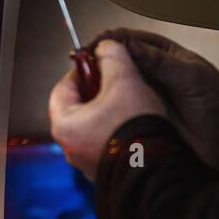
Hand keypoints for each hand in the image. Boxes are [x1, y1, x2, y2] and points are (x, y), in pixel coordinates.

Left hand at [48, 40, 166, 180]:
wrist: (157, 169)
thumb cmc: (136, 127)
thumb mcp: (125, 80)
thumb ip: (112, 57)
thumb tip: (106, 47)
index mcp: (64, 125)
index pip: (62, 88)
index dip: (81, 71)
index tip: (97, 63)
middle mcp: (70, 147)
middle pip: (76, 107)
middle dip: (96, 90)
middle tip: (115, 80)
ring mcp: (85, 162)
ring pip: (91, 126)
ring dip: (107, 110)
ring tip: (129, 100)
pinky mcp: (104, 170)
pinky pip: (104, 142)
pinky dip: (115, 129)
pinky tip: (134, 122)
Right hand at [90, 28, 218, 170]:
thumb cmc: (218, 103)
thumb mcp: (192, 77)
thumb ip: (160, 62)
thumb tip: (127, 45)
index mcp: (160, 53)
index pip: (124, 40)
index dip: (104, 42)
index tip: (88, 50)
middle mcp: (146, 73)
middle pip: (111, 63)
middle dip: (94, 66)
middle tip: (79, 73)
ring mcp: (139, 96)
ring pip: (109, 88)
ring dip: (95, 90)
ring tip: (83, 94)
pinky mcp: (137, 119)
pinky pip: (114, 112)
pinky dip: (101, 111)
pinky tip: (93, 114)